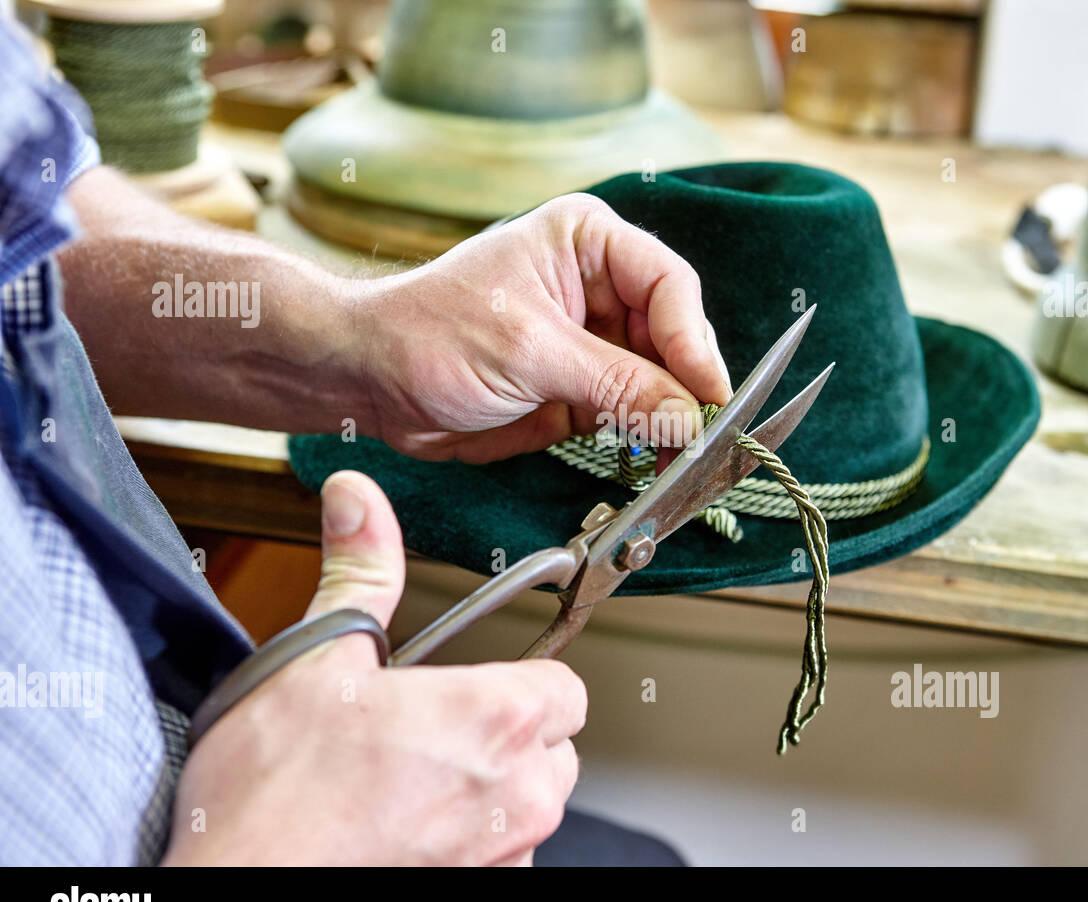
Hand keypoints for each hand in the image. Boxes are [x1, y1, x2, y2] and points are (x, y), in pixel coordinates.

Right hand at [163, 471, 585, 865]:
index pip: (564, 687)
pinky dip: (466, 843)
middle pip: (552, 749)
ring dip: (486, 793)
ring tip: (407, 784)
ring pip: (527, 807)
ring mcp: (505, 854)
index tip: (474, 683)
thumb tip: (358, 502)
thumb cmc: (276, 796)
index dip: (521, 680)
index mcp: (498, 718)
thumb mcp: (314, 658)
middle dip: (504, 736)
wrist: (249, 891)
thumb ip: (359, 572)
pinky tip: (401, 830)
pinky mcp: (483, 894)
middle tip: (429, 732)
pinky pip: (499, 857)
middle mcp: (520, 792)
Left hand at [351, 193, 732, 464]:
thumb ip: (613, 383)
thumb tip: (686, 415)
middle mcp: (597, 287)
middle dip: (686, 384)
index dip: (692, 338)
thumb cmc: (426, 336)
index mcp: (586, 242)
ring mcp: (592, 342)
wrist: (369, 382)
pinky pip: (631, 415)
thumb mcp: (527, 351)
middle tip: (699, 434)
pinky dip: (646, 440)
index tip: (707, 391)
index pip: (668, 283)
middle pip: (673, 334)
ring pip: (660, 380)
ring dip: (671, 419)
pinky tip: (653, 460)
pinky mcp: (580, 390)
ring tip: (680, 455)